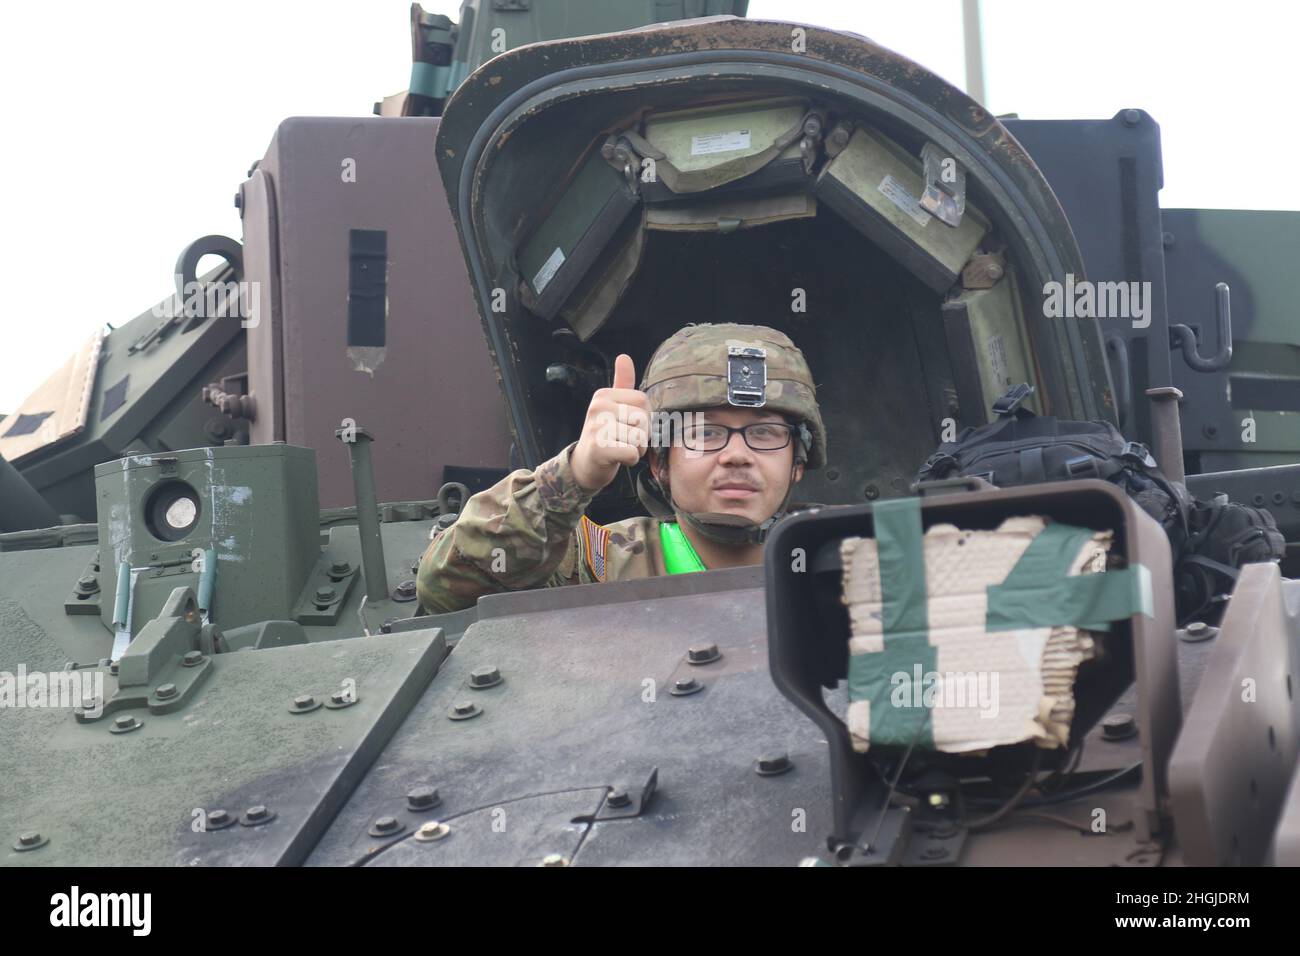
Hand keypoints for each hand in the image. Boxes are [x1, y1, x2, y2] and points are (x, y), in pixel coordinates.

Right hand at [570, 353, 651, 491]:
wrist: (585, 464)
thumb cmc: (605, 434)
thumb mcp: (612, 406)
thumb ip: (622, 383)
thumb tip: (624, 356)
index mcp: (603, 394)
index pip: (643, 400)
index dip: (645, 417)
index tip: (629, 425)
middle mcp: (598, 407)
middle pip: (643, 419)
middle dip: (642, 435)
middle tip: (625, 440)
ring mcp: (596, 427)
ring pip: (640, 437)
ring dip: (637, 449)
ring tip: (621, 449)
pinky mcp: (598, 448)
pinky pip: (632, 453)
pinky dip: (631, 460)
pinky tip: (619, 458)